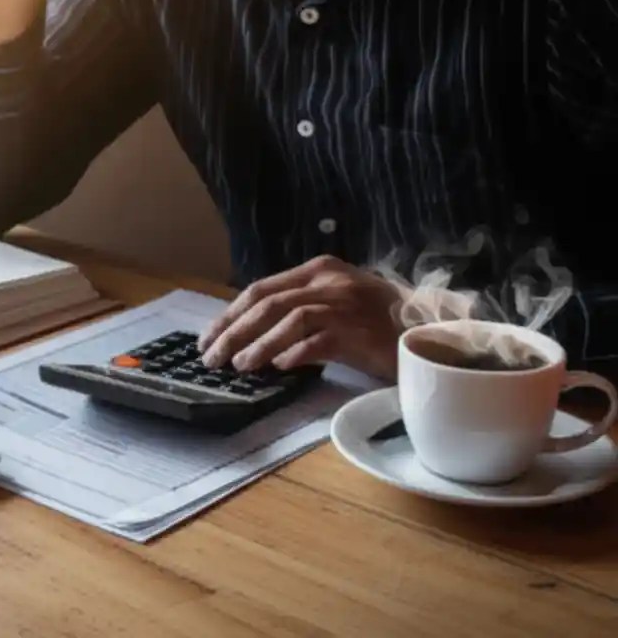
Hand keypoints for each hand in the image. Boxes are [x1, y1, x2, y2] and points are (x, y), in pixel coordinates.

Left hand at [197, 256, 406, 380]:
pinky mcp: (361, 331)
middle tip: (211, 357)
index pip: (261, 289)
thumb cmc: (376, 323)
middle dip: (233, 331)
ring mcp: (346, 304)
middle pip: (268, 303)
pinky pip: (319, 340)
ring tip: (239, 365)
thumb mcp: (334, 306)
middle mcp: (330, 281)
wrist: (428, 334)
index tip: (209, 339)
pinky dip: (295, 354)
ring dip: (259, 344)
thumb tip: (248, 335)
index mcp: (319, 270)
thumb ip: (297, 310)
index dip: (230, 315)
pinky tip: (280, 368)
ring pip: (289, 318)